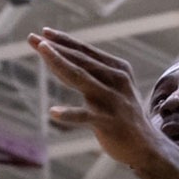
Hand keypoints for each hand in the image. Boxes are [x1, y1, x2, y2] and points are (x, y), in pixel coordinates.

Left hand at [28, 29, 168, 172]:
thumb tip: (63, 59)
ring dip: (60, 63)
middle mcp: (116, 80)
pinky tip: (53, 112)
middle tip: (33, 38)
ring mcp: (111, 101)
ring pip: (80, 78)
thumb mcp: (113, 88)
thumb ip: (93, 74)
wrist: (146, 146)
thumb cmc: (123, 115)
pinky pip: (85, 117)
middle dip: (56, 48)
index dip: (64, 41)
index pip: (85, 52)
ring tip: (42, 52)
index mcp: (117, 69)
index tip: (43, 32)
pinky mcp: (107, 122)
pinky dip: (69, 114)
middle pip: (80, 60)